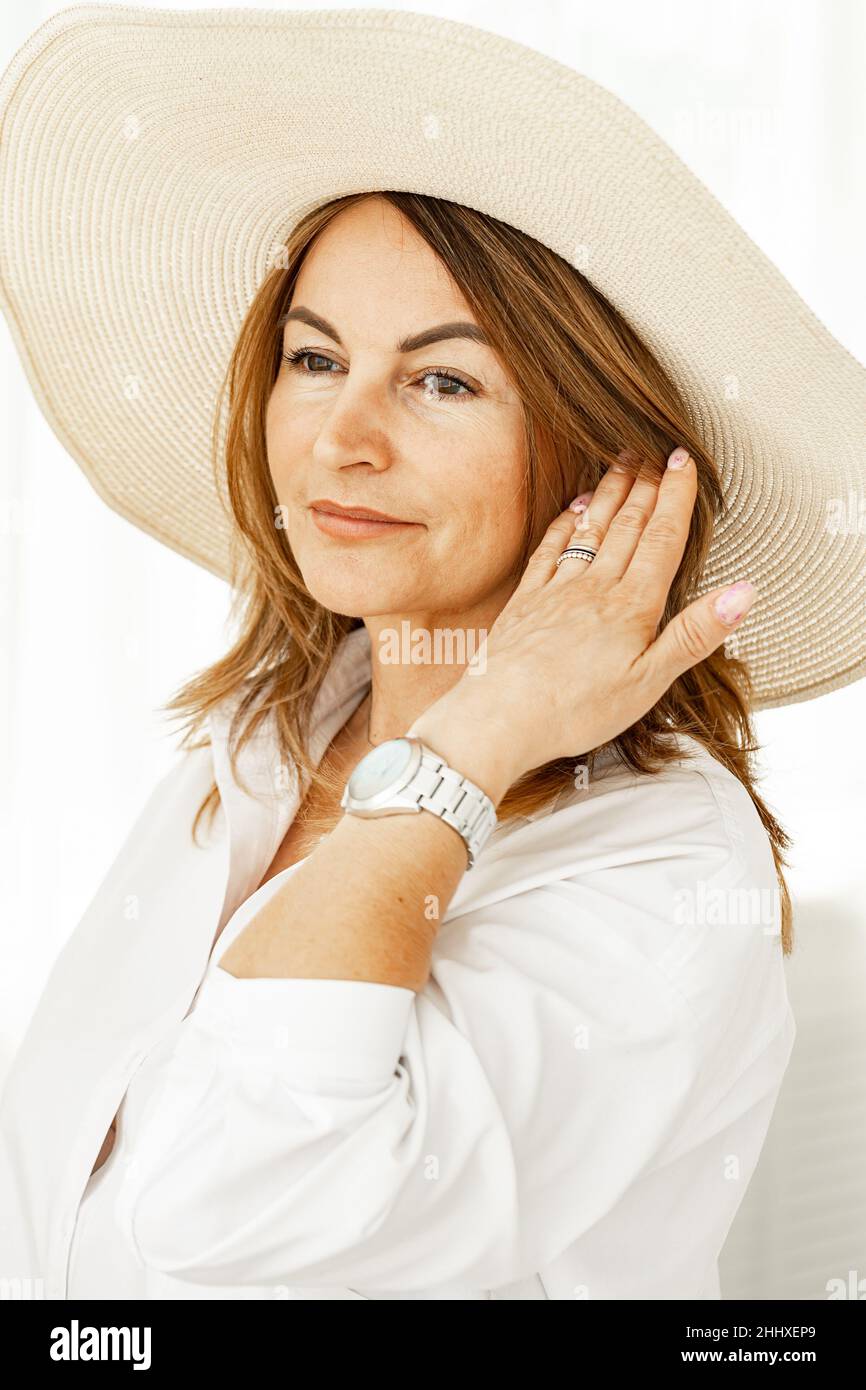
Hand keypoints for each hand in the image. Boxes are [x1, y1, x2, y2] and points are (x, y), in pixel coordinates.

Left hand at [433, 448, 757, 781]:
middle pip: (628, 526)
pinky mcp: (526, 602)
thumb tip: (744, 592)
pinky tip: (573, 508)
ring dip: (610, 493)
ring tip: (621, 460)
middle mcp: (596, 588)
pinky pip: (550, 550)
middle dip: (645, 483)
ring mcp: (557, 591)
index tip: (683, 460)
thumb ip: (696, 633)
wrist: (501, 716)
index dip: (675, 496)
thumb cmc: (577, 709)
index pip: (662, 539)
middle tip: (654, 446)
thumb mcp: (650, 681)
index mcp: (632, 607)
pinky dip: (565, 523)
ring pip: (591, 530)